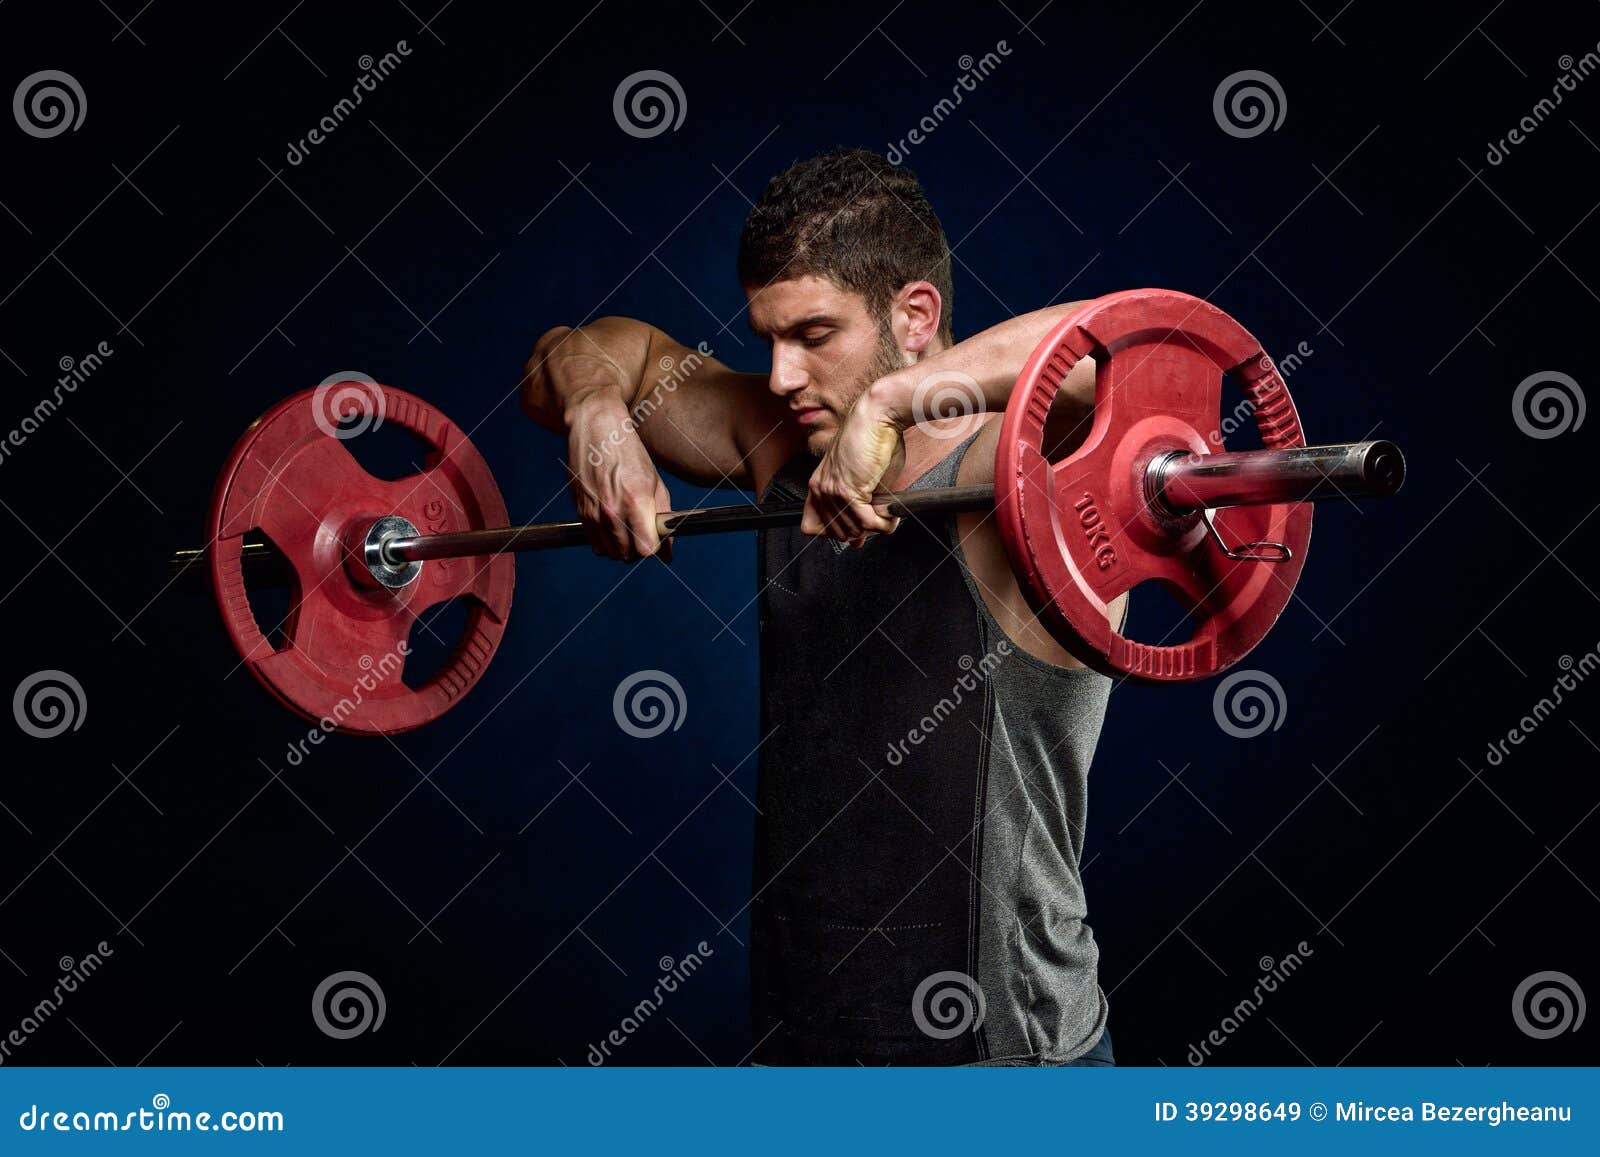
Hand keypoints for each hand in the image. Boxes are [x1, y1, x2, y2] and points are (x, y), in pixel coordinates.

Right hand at [566, 397, 673, 561]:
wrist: (596, 429)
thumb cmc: (629, 454)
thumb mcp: (655, 483)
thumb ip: (664, 519)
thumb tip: (668, 552)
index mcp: (636, 501)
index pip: (646, 549)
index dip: (653, 547)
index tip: (655, 538)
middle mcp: (612, 510)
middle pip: (628, 554)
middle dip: (638, 548)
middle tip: (642, 532)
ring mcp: (593, 512)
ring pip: (610, 552)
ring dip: (621, 547)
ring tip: (628, 528)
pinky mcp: (580, 511)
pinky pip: (595, 543)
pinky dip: (605, 541)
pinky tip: (612, 524)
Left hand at [800, 378, 905, 546]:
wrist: (877, 417)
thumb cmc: (873, 441)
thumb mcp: (863, 481)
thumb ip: (856, 511)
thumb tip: (857, 541)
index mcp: (818, 485)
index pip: (812, 526)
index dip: (837, 532)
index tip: (857, 529)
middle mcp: (820, 489)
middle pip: (837, 534)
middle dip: (863, 531)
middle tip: (878, 518)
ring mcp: (832, 491)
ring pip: (854, 531)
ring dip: (876, 528)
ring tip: (888, 514)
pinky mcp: (849, 490)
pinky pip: (868, 523)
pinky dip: (884, 524)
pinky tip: (891, 514)